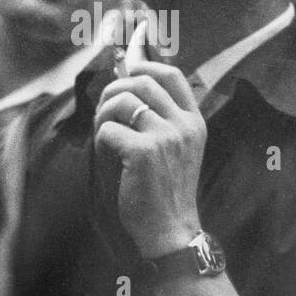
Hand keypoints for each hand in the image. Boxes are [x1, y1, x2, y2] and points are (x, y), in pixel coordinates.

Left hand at [94, 19, 205, 257]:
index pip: (171, 74)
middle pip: (140, 82)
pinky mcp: (145, 152)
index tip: (127, 65)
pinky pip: (109, 129)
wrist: (170, 231)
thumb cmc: (165, 191)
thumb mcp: (174, 149)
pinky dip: (101, 141)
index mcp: (194, 121)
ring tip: (106, 137)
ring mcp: (167, 136)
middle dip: (114, 92)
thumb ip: (159, 117)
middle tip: (105, 113)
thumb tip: (127, 79)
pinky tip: (108, 158)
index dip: (144, 64)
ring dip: (104, 116)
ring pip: (122, 101)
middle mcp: (184, 124)